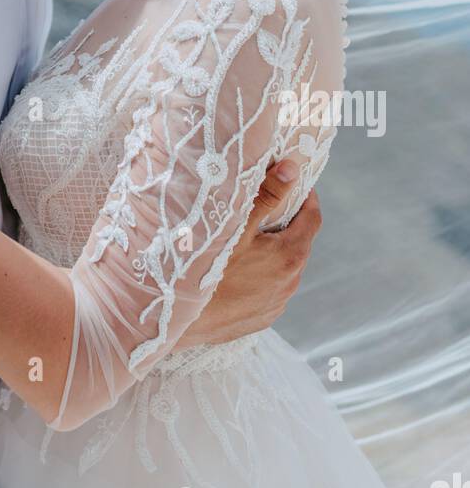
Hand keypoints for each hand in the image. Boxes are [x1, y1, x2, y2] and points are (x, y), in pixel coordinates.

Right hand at [183, 164, 321, 345]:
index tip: (297, 184)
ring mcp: (275, 304)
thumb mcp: (236, 226)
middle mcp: (289, 283)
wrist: (176, 318)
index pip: (312, 219)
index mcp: (289, 256)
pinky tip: (236, 269)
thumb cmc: (205, 268)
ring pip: (282, 268)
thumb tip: (291, 169)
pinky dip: (260, 274)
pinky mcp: (259, 318)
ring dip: (272, 251)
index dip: (307, 198)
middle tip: (265, 206)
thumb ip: (266, 196)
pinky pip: (268, 289)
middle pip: (297, 243)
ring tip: (246, 238)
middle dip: (286, 223)